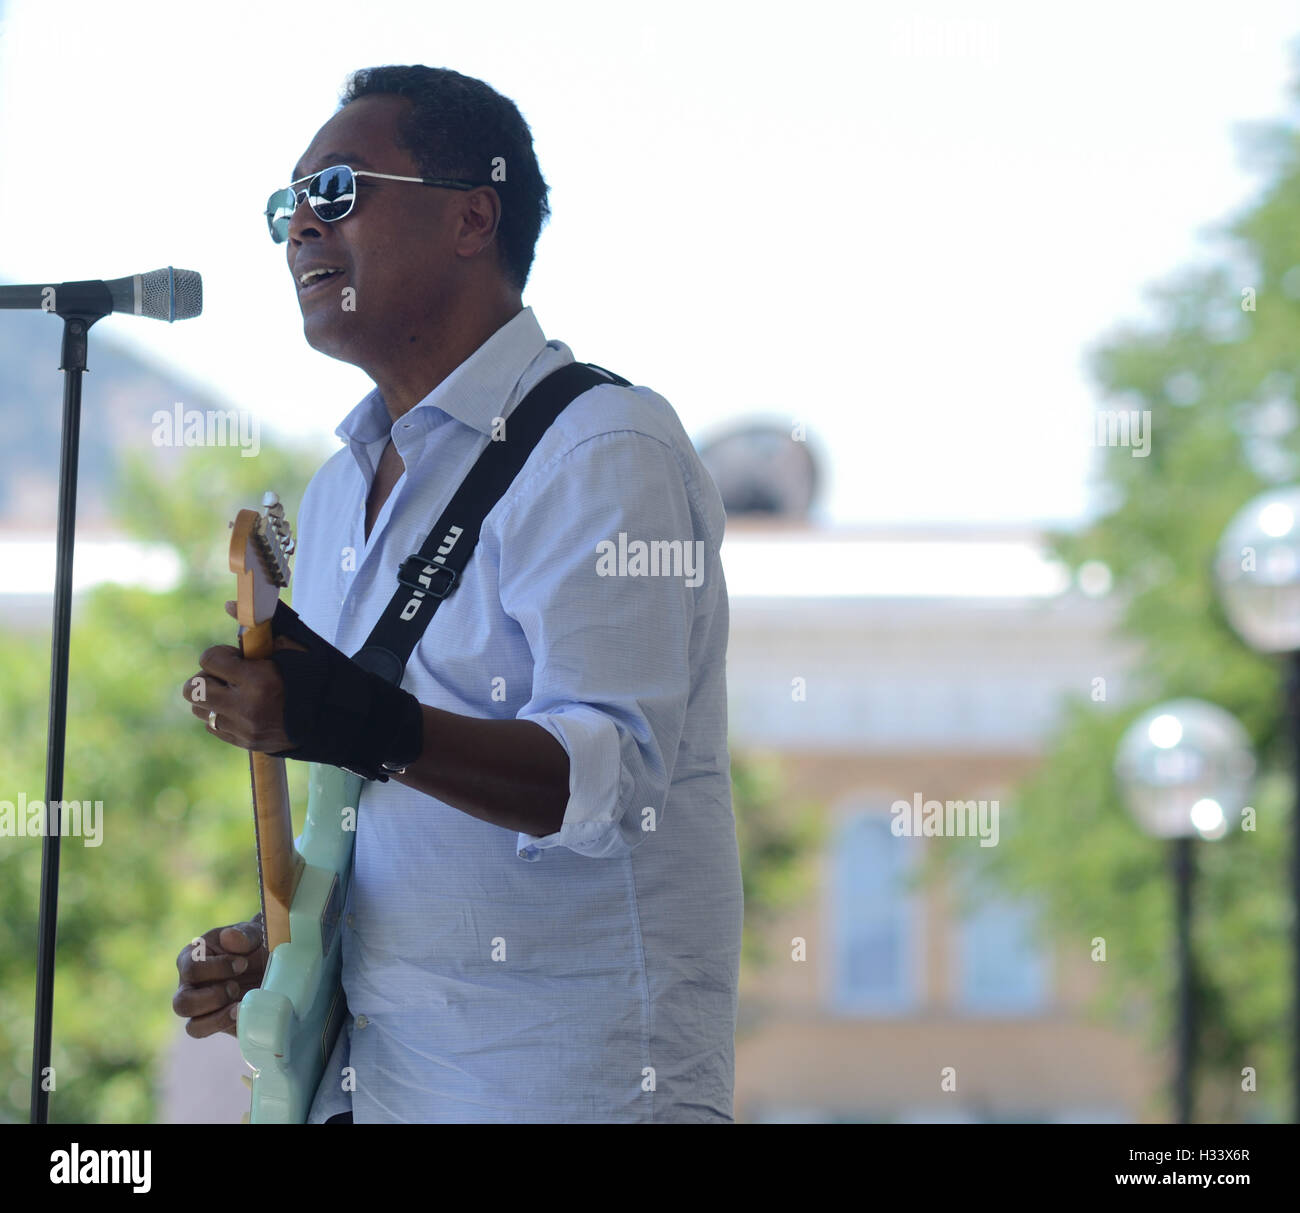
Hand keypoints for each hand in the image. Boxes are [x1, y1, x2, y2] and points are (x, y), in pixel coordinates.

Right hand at [173, 916, 267, 1037]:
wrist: (274, 963)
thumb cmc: (257, 944)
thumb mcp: (255, 933)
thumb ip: (244, 934)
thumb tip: (228, 936)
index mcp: (192, 957)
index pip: (190, 968)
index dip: (217, 968)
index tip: (243, 964)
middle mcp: (189, 986)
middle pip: (182, 1003)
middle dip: (213, 997)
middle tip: (236, 987)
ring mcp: (201, 1008)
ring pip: (193, 1027)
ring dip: (217, 1019)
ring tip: (240, 1006)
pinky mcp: (215, 1023)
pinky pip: (211, 1034)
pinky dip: (226, 1027)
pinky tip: (244, 1015)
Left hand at [181, 601, 306, 752]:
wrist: (332, 720)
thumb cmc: (313, 679)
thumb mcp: (295, 648)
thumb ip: (263, 625)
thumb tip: (228, 604)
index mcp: (259, 680)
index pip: (209, 660)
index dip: (221, 654)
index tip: (238, 657)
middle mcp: (245, 707)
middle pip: (194, 688)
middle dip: (208, 676)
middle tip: (229, 675)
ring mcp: (243, 728)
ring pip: (199, 708)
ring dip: (211, 697)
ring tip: (234, 692)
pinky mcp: (243, 742)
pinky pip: (212, 726)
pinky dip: (221, 714)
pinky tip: (241, 708)